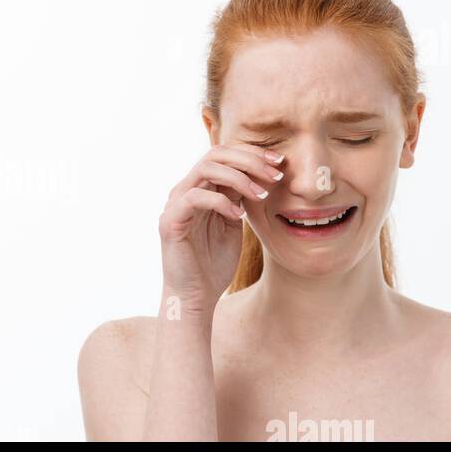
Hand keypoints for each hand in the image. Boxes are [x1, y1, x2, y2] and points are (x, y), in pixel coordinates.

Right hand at [158, 143, 284, 316]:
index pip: (224, 155)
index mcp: (200, 188)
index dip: (253, 154)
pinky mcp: (171, 221)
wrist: (195, 296)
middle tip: (276, 176)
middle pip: (215, 154)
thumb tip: (262, 174)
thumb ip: (240, 197)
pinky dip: (221, 202)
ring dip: (240, 178)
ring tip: (262, 195)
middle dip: (250, 160)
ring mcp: (175, 203)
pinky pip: (195, 197)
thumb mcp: (234, 222)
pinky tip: (239, 215)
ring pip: (206, 169)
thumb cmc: (214, 263)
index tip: (280, 164)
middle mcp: (185, 190)